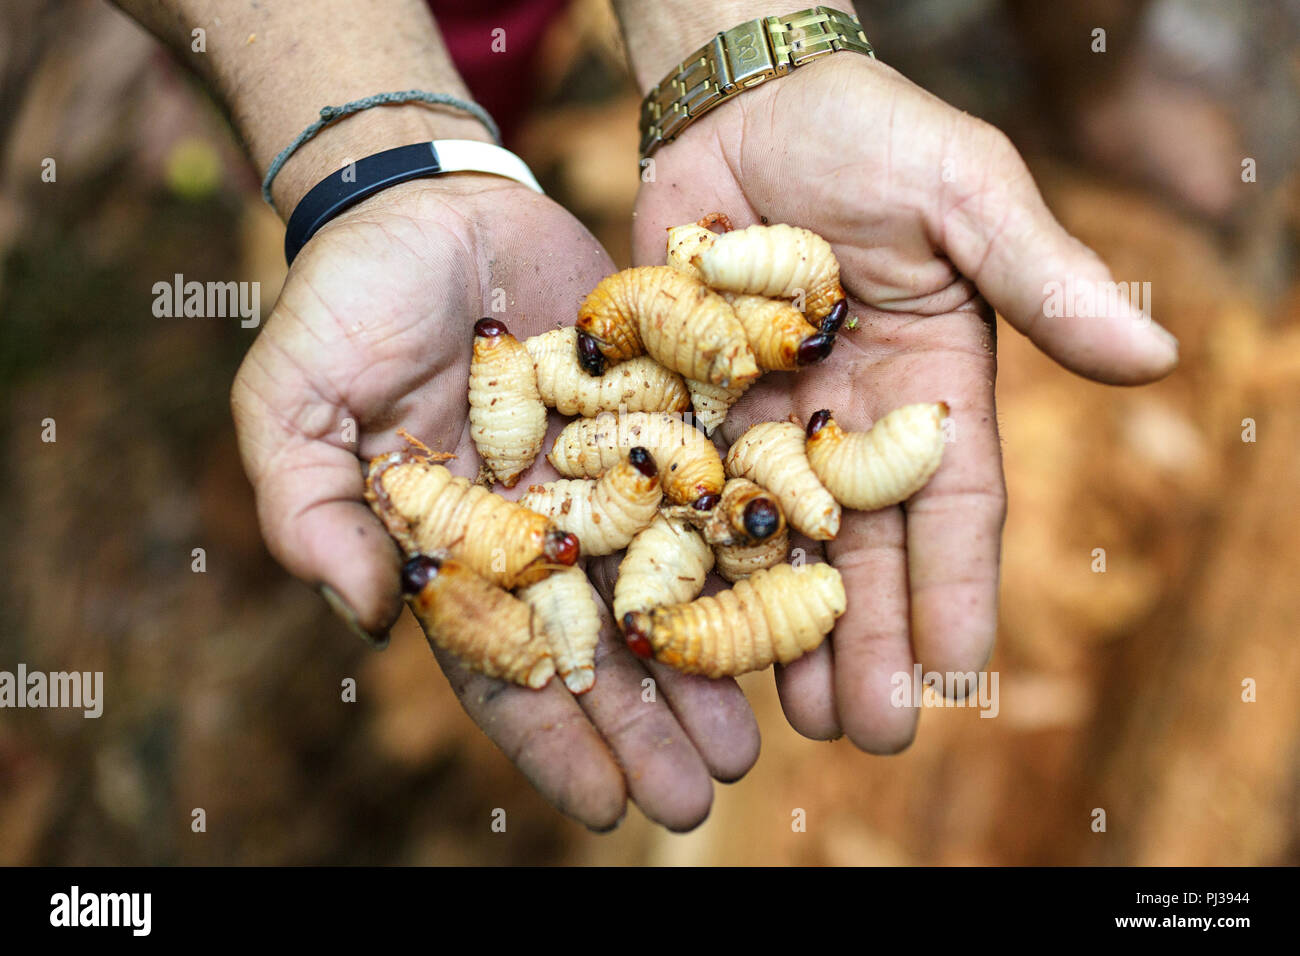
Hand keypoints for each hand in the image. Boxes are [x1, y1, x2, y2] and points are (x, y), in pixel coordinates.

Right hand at [232, 176, 759, 829]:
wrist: (427, 199)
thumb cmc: (345, 301)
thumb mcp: (294, 402)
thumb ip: (315, 510)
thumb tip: (364, 616)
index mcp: (459, 546)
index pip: (504, 662)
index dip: (554, 738)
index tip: (608, 806)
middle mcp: (543, 525)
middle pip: (602, 642)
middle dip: (648, 722)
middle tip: (703, 793)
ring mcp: (607, 473)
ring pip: (668, 581)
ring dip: (709, 660)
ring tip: (755, 734)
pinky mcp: (661, 412)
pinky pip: (712, 486)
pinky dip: (749, 545)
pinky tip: (794, 604)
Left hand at [631, 53, 1178, 750]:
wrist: (746, 103)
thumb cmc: (872, 134)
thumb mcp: (968, 196)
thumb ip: (1043, 279)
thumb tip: (1157, 354)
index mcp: (932, 389)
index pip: (952, 507)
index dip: (954, 590)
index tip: (956, 674)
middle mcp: (850, 424)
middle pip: (862, 550)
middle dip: (867, 641)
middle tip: (867, 734)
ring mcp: (765, 422)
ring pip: (776, 545)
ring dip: (782, 630)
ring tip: (789, 715)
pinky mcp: (689, 406)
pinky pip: (690, 496)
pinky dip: (692, 561)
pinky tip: (690, 628)